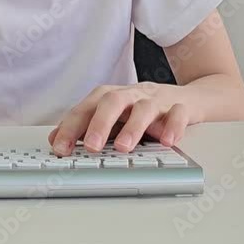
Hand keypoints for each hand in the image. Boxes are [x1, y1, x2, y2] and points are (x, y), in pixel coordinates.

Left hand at [48, 84, 193, 155]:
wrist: (188, 99)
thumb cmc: (142, 110)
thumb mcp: (113, 118)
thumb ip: (85, 127)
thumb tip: (55, 140)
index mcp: (110, 97)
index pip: (86, 108)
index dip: (71, 127)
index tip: (60, 147)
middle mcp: (131, 96)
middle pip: (112, 101)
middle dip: (100, 123)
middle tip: (92, 147)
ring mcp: (156, 101)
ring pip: (144, 108)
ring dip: (133, 127)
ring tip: (124, 148)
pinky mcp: (180, 108)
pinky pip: (178, 114)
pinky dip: (173, 126)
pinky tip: (167, 141)